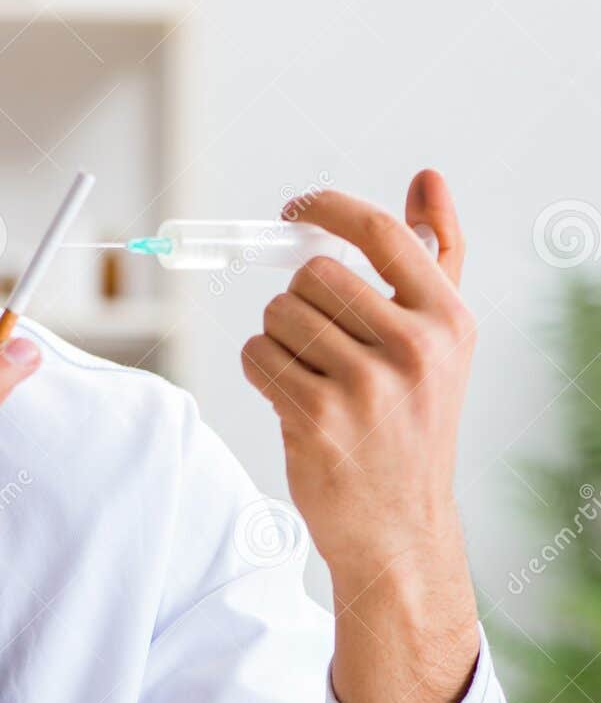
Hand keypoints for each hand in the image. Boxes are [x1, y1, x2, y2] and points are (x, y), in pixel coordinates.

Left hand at [240, 170, 480, 702]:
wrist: (398, 525)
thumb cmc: (413, 421)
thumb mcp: (443, 340)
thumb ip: (438, 255)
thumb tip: (428, 178)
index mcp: (448, 319)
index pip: (379, 233)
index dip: (327, 207)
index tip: (296, 209)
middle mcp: (414, 349)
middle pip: (310, 275)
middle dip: (297, 301)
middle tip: (316, 341)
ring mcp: (366, 387)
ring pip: (277, 316)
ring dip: (277, 340)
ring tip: (310, 377)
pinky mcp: (317, 420)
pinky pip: (256, 356)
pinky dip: (260, 369)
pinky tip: (291, 398)